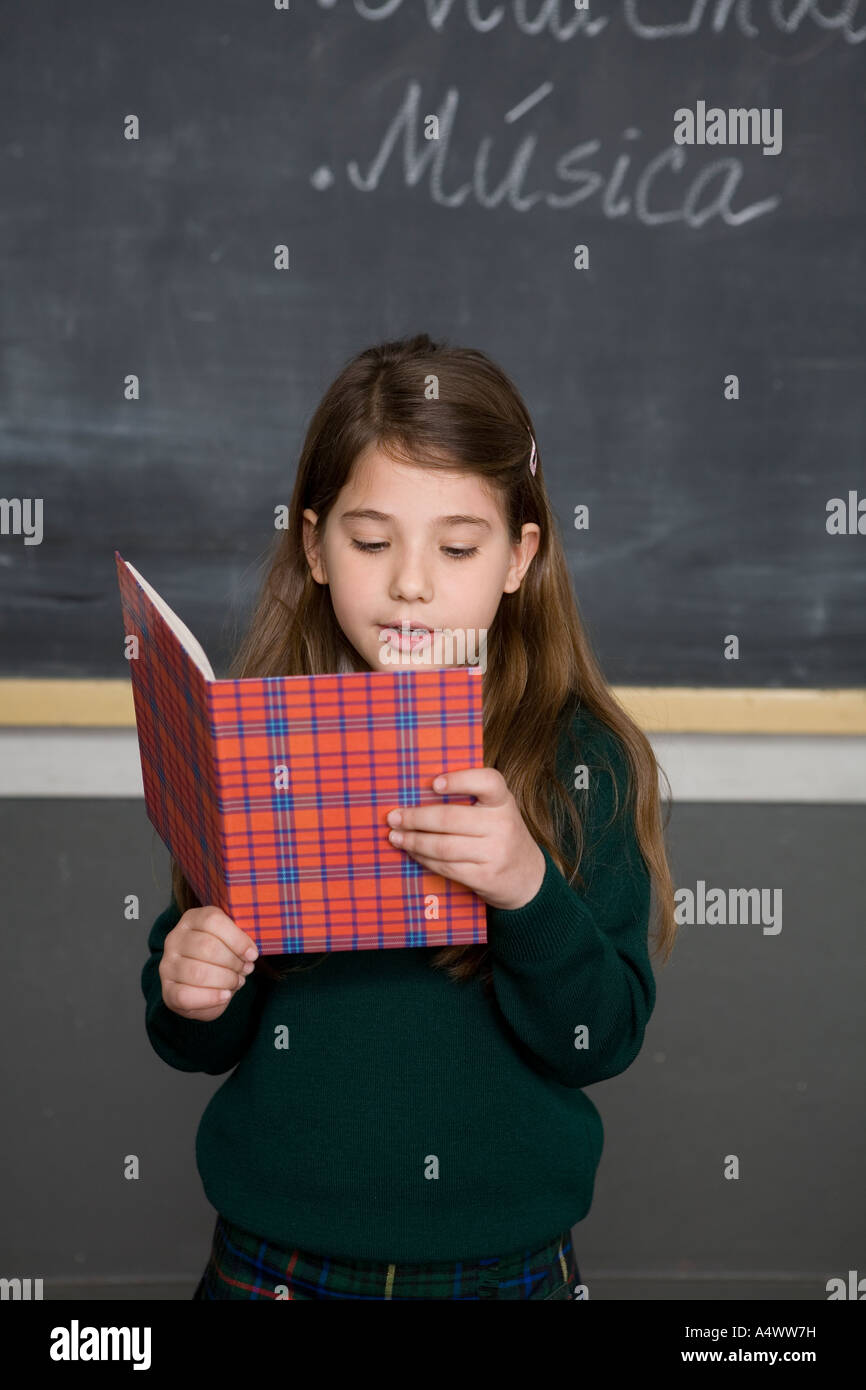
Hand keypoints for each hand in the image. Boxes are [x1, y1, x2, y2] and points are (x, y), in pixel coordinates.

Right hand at [160, 906, 258, 1020]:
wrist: (202, 985)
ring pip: (198, 972)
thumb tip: (249, 954)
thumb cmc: (221, 958)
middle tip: (244, 970)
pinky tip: (225, 995)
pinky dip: (211, 997)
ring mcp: (168, 965)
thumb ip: (241, 941)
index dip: (237, 939)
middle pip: (207, 946)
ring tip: (236, 982)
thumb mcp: (232, 941)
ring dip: (225, 980)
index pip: (212, 921)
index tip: (252, 954)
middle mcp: (175, 939)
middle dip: (233, 962)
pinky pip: (186, 995)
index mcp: (192, 919)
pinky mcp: (167, 991)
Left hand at [385, 768, 546, 910]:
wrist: (528, 877)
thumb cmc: (500, 835)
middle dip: (416, 818)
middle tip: (393, 817)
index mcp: (503, 801)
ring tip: (396, 837)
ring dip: (414, 842)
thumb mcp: (495, 811)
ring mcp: (495, 853)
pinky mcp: (485, 877)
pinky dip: (424, 859)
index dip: (459, 780)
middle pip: (450, 819)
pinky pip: (446, 867)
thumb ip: (469, 799)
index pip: (487, 782)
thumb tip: (417, 793)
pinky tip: (413, 852)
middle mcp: (502, 825)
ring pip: (443, 846)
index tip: (433, 783)